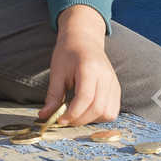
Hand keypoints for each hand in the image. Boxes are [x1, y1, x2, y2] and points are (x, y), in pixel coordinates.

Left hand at [41, 4, 119, 125]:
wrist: (84, 40)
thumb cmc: (69, 53)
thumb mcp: (57, 72)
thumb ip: (53, 95)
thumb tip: (44, 116)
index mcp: (90, 68)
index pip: (85, 98)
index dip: (72, 113)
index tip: (59, 120)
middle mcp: (106, 76)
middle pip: (98, 108)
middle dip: (80, 120)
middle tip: (65, 120)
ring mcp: (114, 83)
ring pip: (108, 113)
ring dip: (91, 120)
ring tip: (76, 114)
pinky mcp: (116, 89)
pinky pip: (112, 111)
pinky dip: (99, 117)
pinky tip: (87, 111)